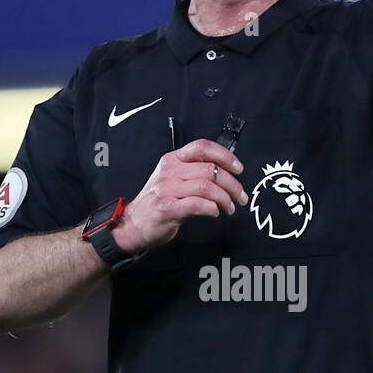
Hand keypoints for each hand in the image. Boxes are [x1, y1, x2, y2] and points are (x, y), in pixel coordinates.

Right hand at [114, 138, 247, 252]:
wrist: (132, 224)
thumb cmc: (157, 203)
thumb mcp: (172, 179)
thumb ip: (194, 172)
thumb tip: (225, 173)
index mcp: (172, 160)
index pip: (202, 147)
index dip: (225, 156)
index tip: (238, 168)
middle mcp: (170, 172)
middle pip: (209, 170)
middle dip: (232, 184)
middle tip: (240, 196)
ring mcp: (167, 190)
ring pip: (207, 187)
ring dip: (225, 199)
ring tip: (229, 207)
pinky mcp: (168, 208)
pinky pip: (198, 204)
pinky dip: (212, 209)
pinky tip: (215, 212)